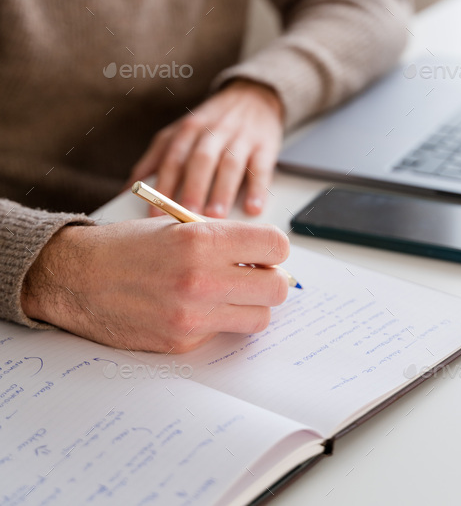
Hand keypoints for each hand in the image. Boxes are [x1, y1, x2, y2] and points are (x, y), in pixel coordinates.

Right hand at [21, 217, 289, 352]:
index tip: (265, 251)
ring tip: (228, 293)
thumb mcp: (177, 225)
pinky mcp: (182, 342)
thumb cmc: (126, 246)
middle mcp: (201, 278)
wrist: (77, 278)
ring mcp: (192, 315)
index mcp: (202, 239)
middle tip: (254, 275)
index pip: (275, 246)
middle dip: (270, 280)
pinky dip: (217, 322)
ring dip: (250, 306)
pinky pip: (222, 334)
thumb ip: (222, 238)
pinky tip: (193, 307)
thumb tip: (264, 255)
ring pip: (258, 318)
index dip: (274, 248)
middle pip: (276, 288)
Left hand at [127, 79, 283, 218]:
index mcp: (188, 129)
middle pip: (200, 160)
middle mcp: (213, 132)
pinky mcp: (266, 145)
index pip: (172, 158)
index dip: (163, 185)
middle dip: (192, 188)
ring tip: (216, 216)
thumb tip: (125, 192)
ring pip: (230, 164)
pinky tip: (253, 208)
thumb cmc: (211, 123)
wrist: (253, 96)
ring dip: (222, 191)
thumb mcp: (179, 132)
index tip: (154, 214)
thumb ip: (154, 159)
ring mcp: (241, 138)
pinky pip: (261, 168)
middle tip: (186, 215)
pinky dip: (257, 188)